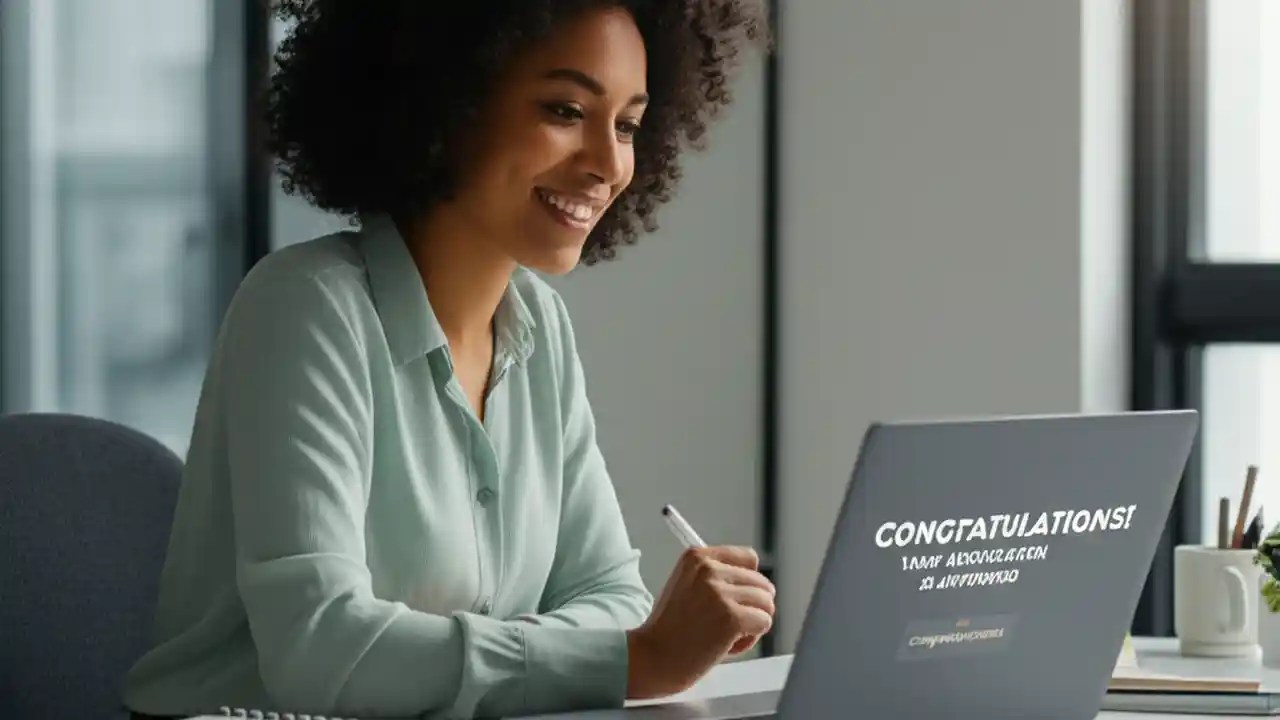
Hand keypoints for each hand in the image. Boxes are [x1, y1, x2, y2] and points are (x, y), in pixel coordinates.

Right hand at [625, 545, 775, 698]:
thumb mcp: (687, 585)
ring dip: (752, 623)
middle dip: (751, 606)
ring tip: (725, 635)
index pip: (748, 558)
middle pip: (761, 583)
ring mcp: (721, 593)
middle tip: (726, 623)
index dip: (748, 581)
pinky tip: (727, 645)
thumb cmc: (671, 629)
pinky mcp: (731, 617)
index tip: (736, 597)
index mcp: (697, 557)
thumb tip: (759, 585)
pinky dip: (751, 638)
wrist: (654, 657)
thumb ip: (717, 578)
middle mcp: (709, 569)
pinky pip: (764, 622)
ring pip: (766, 603)